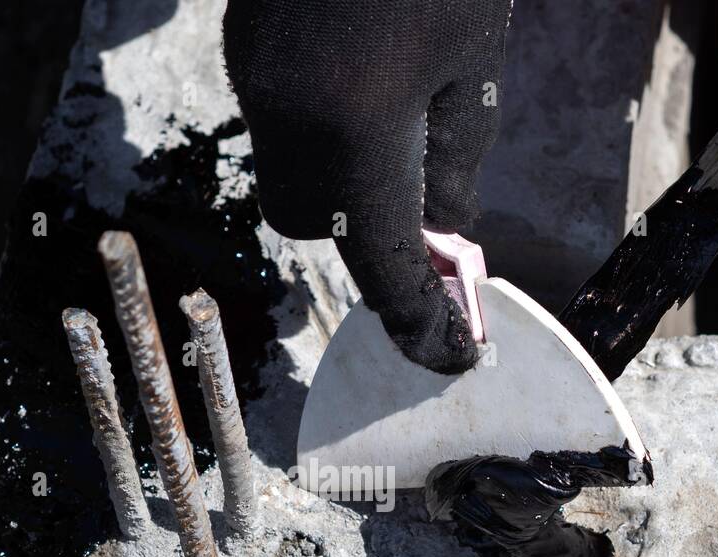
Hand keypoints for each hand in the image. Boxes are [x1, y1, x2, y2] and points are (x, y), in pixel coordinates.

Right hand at [223, 0, 513, 372]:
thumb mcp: (471, 60)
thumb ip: (453, 161)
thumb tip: (438, 236)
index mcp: (353, 126)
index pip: (381, 262)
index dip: (419, 321)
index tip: (450, 353)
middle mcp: (285, 111)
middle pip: (310, 225)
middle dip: (363, 238)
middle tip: (429, 226)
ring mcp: (253, 72)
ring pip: (287, 174)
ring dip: (342, 184)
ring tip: (402, 141)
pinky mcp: (247, 42)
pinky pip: (279, 121)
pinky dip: (323, 134)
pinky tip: (363, 88)